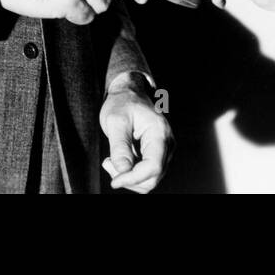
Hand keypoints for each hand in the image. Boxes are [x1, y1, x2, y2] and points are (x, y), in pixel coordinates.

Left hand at [100, 78, 171, 192]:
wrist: (130, 92)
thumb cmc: (122, 103)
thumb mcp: (115, 121)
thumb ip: (119, 147)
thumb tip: (123, 171)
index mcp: (159, 133)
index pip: (153, 167)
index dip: (133, 178)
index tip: (114, 182)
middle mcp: (167, 144)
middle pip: (153, 178)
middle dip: (129, 178)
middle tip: (108, 162)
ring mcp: (164, 150)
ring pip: (150, 180)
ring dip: (129, 177)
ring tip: (111, 160)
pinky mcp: (157, 154)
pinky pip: (146, 174)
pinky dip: (131, 173)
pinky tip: (118, 159)